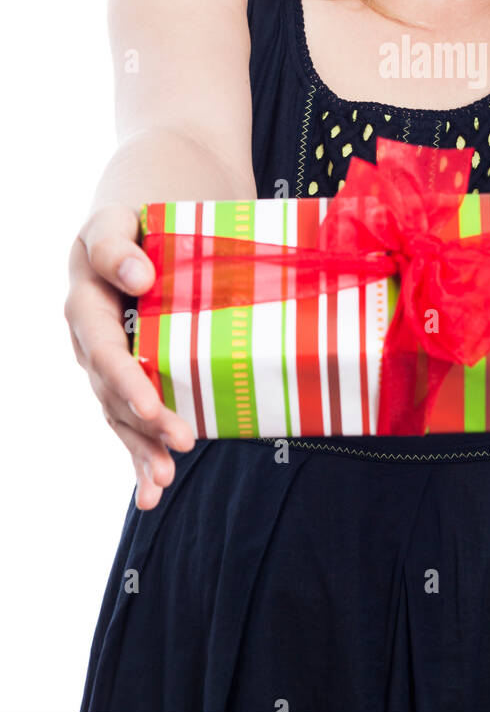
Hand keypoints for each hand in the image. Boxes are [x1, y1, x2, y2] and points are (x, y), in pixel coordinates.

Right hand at [65, 204, 195, 508]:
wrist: (133, 231)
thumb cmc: (129, 223)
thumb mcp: (113, 221)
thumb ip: (115, 247)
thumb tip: (139, 277)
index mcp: (86, 303)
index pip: (103, 348)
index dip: (126, 379)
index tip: (152, 406)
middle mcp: (91, 342)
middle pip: (113, 390)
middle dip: (144, 422)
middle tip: (181, 442)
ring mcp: (108, 366)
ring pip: (119, 415)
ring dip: (141, 450)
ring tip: (163, 481)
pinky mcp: (128, 379)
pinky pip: (129, 422)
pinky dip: (139, 457)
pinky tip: (150, 491)